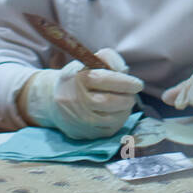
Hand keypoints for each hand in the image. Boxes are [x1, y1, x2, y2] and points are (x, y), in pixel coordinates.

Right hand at [26, 47, 143, 139]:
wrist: (54, 102)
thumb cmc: (77, 77)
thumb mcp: (88, 61)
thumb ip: (108, 58)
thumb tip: (124, 71)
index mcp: (76, 79)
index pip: (105, 80)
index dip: (126, 82)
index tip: (138, 84)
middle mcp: (76, 101)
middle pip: (110, 102)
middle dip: (128, 97)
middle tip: (133, 93)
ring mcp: (79, 120)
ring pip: (113, 118)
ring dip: (126, 109)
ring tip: (126, 101)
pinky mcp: (84, 134)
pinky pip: (110, 129)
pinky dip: (120, 119)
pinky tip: (118, 111)